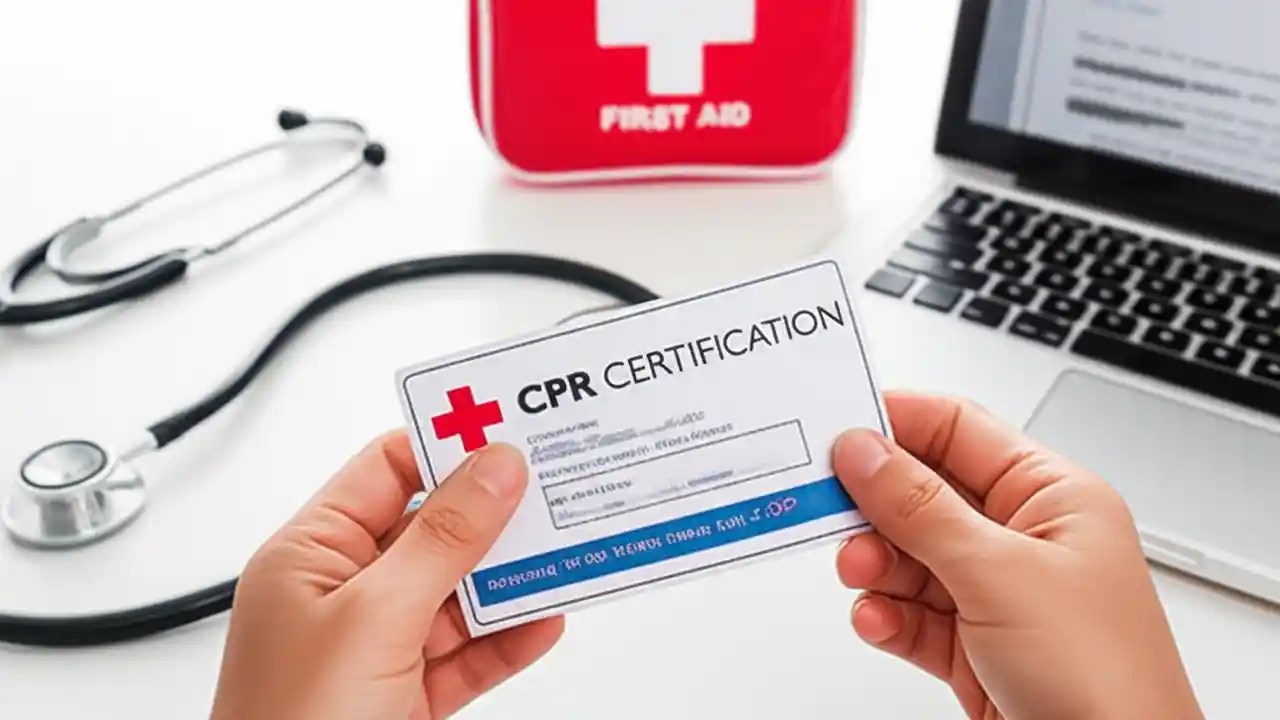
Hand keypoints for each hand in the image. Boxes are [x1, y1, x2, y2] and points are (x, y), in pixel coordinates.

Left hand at [210, 434, 563, 719]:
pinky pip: (469, 653)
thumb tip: (493, 468)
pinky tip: (544, 618)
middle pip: (434, 529)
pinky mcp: (407, 697)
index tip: (510, 426)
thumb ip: (442, 540)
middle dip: (495, 513)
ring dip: (512, 577)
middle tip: (557, 485)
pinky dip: (509, 637)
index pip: (386, 469)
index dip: (448, 442)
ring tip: (566, 549)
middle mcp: (342, 594)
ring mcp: (376, 647)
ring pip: (460, 592)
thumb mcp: (374, 619)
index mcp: (310, 556)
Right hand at [833, 392, 1201, 719]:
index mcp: (1052, 496)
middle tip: (829, 508)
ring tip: (860, 574)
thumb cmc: (1106, 679)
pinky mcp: (975, 646)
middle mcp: (1025, 539)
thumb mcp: (1000, 575)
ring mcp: (998, 594)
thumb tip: (864, 452)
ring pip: (910, 556)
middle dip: (875, 506)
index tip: (837, 427)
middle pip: (923, 493)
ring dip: (876, 565)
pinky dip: (887, 615)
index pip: (960, 430)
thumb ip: (920, 509)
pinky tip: (878, 619)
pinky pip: (911, 613)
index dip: (897, 422)